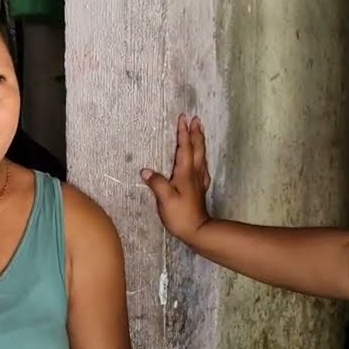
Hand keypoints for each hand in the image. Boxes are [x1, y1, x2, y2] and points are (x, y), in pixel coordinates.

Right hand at [141, 114, 210, 242]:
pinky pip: (203, 166)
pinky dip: (202, 157)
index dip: (183, 132)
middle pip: (197, 148)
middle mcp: (195, 172)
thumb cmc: (180, 215)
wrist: (198, 230)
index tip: (183, 118)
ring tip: (200, 131)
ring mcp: (199, 180)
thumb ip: (156, 182)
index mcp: (186, 172)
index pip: (185, 147)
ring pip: (202, 155)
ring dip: (200, 141)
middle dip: (196, 133)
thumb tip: (145, 170)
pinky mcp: (200, 188)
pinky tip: (201, 159)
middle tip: (196, 119)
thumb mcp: (165, 198)